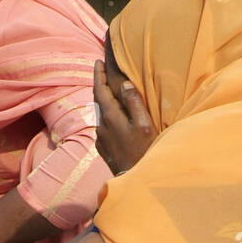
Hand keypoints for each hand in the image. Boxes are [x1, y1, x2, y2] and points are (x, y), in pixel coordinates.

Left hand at [94, 59, 157, 174]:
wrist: (134, 180)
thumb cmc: (143, 151)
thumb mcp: (144, 124)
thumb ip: (134, 103)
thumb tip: (124, 84)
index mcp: (110, 117)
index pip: (99, 90)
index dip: (98, 75)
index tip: (97, 62)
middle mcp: (101, 126)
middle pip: (97, 101)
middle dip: (99, 85)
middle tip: (102, 72)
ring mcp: (100, 138)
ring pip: (100, 114)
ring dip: (104, 101)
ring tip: (110, 92)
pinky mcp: (103, 148)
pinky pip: (103, 126)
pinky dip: (107, 116)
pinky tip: (115, 117)